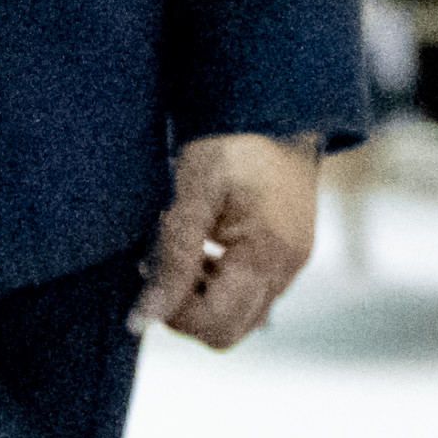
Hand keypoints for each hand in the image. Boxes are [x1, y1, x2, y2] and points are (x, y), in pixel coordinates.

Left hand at [141, 132, 321, 348]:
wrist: (277, 106)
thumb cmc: (232, 142)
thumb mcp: (193, 192)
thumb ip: (173, 258)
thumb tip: (144, 319)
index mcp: (266, 254)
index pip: (214, 324)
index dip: (172, 311)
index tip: (148, 272)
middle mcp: (287, 269)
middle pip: (228, 331)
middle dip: (187, 310)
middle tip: (164, 267)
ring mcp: (293, 264)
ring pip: (241, 318)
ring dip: (204, 298)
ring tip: (184, 252)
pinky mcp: (291, 254)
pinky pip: (253, 295)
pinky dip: (223, 285)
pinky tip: (206, 249)